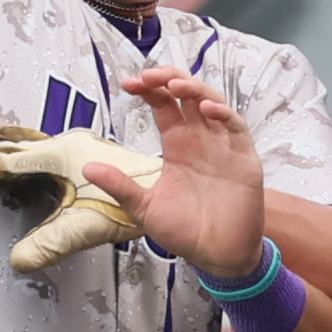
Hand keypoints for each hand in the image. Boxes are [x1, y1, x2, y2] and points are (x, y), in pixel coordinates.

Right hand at [0, 128, 164, 272]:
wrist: (182, 197)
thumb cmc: (137, 210)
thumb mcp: (88, 228)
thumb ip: (51, 242)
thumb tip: (16, 263)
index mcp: (58, 158)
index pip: (1, 165)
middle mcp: (66, 148)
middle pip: (11, 152)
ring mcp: (79, 150)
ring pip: (32, 146)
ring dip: (5, 148)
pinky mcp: (91, 158)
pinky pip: (51, 151)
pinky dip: (29, 149)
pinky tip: (30, 151)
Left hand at [86, 67, 264, 278]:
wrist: (216, 255)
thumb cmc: (185, 231)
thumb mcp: (144, 208)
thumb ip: (120, 186)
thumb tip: (88, 167)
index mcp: (178, 146)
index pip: (164, 106)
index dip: (149, 90)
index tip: (128, 84)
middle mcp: (201, 139)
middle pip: (187, 95)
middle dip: (169, 79)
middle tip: (148, 76)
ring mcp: (223, 146)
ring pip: (212, 103)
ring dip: (195, 90)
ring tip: (175, 86)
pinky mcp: (244, 158)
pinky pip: (236, 128)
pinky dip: (224, 114)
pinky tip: (208, 110)